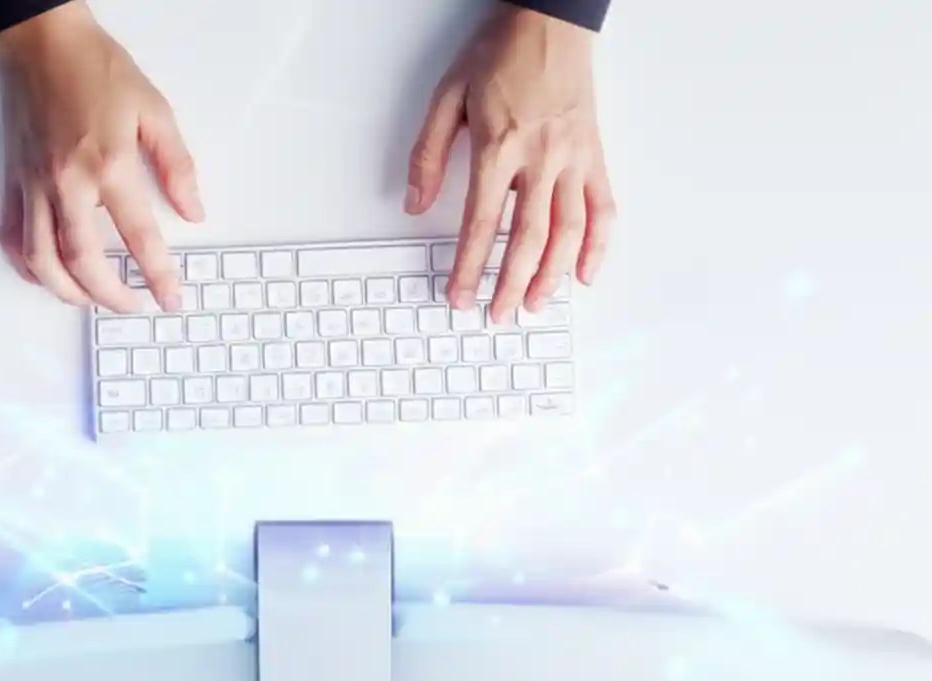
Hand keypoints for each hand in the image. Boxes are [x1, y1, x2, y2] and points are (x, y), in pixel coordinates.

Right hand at [0, 2, 203, 311]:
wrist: (43, 43)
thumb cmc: (97, 70)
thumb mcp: (156, 112)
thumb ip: (177, 167)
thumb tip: (192, 211)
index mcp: (108, 165)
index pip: (139, 237)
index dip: (158, 276)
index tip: (171, 299)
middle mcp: (66, 183)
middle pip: (83, 263)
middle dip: (109, 296)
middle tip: (133, 305)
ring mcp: (34, 186)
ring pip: (41, 261)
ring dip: (67, 293)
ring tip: (92, 300)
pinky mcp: (13, 182)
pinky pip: (12, 238)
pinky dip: (28, 267)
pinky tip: (48, 276)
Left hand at [406, 5, 614, 319]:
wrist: (550, 18)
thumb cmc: (499, 53)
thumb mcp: (447, 96)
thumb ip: (428, 153)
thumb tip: (415, 203)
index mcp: (498, 146)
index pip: (480, 223)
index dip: (467, 267)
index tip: (458, 295)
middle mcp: (540, 158)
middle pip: (526, 239)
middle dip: (511, 285)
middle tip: (498, 315)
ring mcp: (573, 158)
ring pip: (567, 231)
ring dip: (551, 275)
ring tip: (536, 305)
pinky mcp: (595, 155)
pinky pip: (603, 208)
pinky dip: (597, 245)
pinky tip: (584, 273)